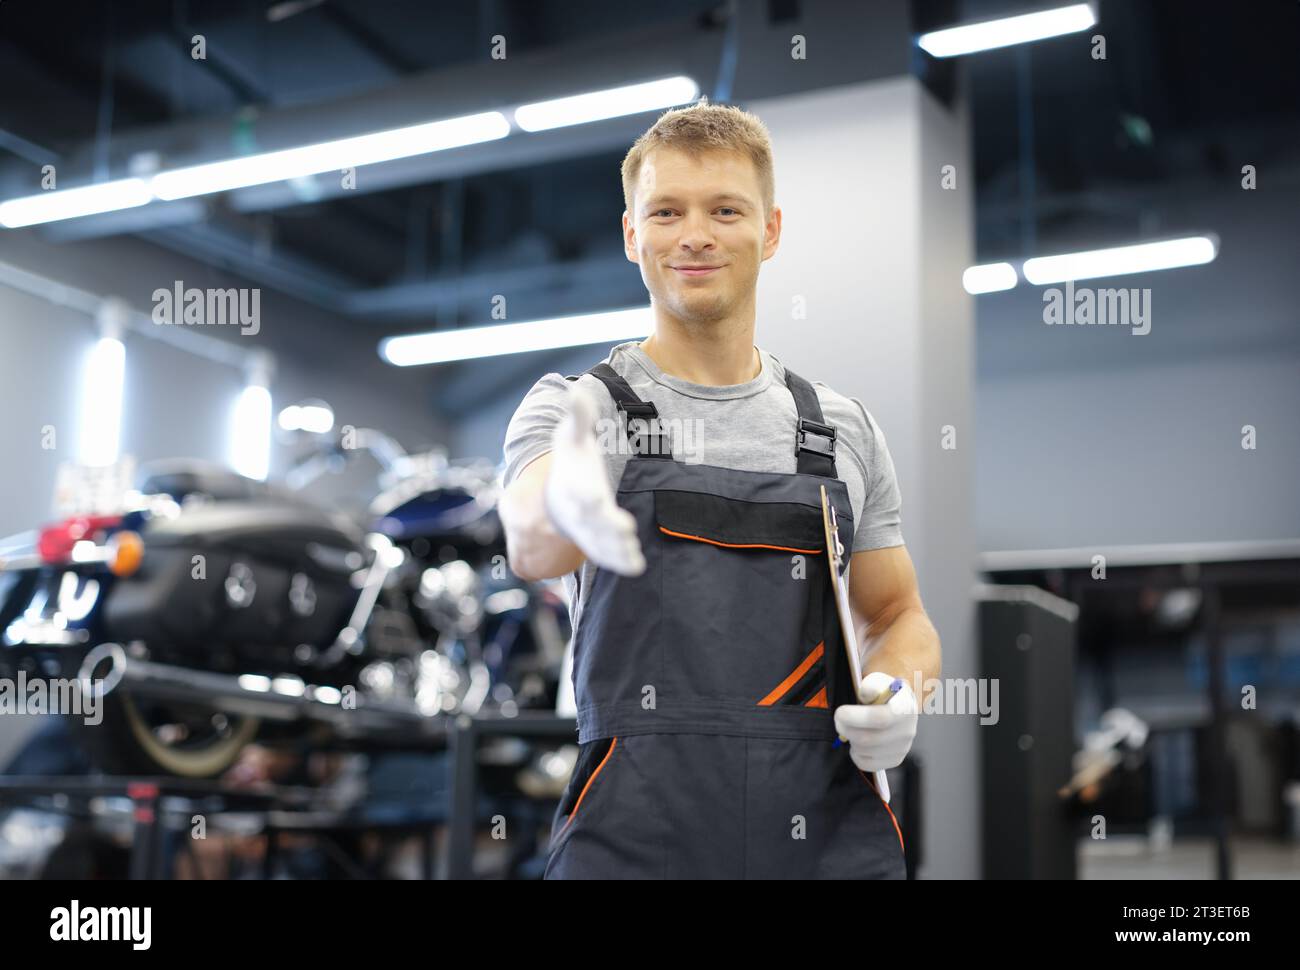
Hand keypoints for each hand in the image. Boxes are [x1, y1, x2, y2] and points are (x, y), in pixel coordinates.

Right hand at [544, 387, 645, 575]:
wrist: (556, 496)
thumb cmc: (571, 462)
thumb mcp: (572, 436)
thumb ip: (577, 417)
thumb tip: (575, 391)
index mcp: (574, 485)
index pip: (579, 491)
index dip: (586, 496)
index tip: (596, 498)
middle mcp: (580, 511)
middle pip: (592, 522)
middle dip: (606, 529)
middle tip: (625, 533)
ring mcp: (588, 529)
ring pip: (601, 543)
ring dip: (616, 551)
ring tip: (633, 561)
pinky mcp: (598, 541)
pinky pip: (607, 553)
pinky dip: (619, 560)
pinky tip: (635, 566)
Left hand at [833, 671, 917, 771]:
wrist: (897, 704)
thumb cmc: (883, 692)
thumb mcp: (878, 681)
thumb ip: (871, 684)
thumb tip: (865, 693)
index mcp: (904, 707)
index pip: (880, 719)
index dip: (854, 717)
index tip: (840, 712)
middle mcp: (907, 730)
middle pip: (867, 739)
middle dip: (845, 729)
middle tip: (839, 720)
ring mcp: (902, 748)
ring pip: (864, 751)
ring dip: (850, 739)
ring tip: (852, 728)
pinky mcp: (895, 760)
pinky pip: (866, 763)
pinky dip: (855, 754)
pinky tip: (858, 741)